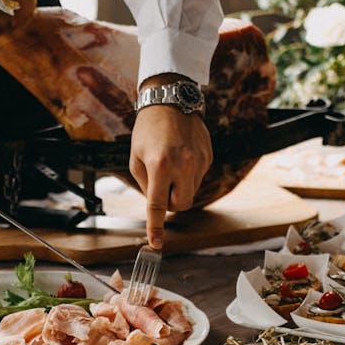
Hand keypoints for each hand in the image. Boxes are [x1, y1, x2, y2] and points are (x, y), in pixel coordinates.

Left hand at [129, 79, 211, 249]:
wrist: (171, 101)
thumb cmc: (147, 130)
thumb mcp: (135, 158)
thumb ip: (145, 185)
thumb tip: (157, 205)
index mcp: (159, 165)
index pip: (157, 206)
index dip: (156, 228)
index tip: (156, 244)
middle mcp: (182, 165)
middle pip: (180, 205)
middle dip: (169, 203)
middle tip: (160, 186)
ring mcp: (198, 162)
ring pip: (190, 193)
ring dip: (179, 188)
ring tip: (170, 165)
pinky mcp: (208, 157)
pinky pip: (198, 178)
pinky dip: (188, 175)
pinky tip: (181, 156)